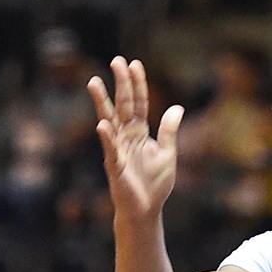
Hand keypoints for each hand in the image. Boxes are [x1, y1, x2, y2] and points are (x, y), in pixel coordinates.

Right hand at [89, 56, 184, 222]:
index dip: (138, 84)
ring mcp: (118, 149)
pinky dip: (106, 137)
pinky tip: (101, 125)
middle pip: (123, 105)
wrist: (146, 210)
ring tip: (94, 82)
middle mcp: (126, 136)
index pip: (139, 103)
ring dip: (102, 102)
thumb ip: (170, 131)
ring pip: (109, 121)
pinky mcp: (115, 166)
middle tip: (116, 61)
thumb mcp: (168, 154)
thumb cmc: (154, 184)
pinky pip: (110, 149)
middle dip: (120, 84)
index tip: (135, 64)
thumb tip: (177, 107)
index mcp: (140, 132)